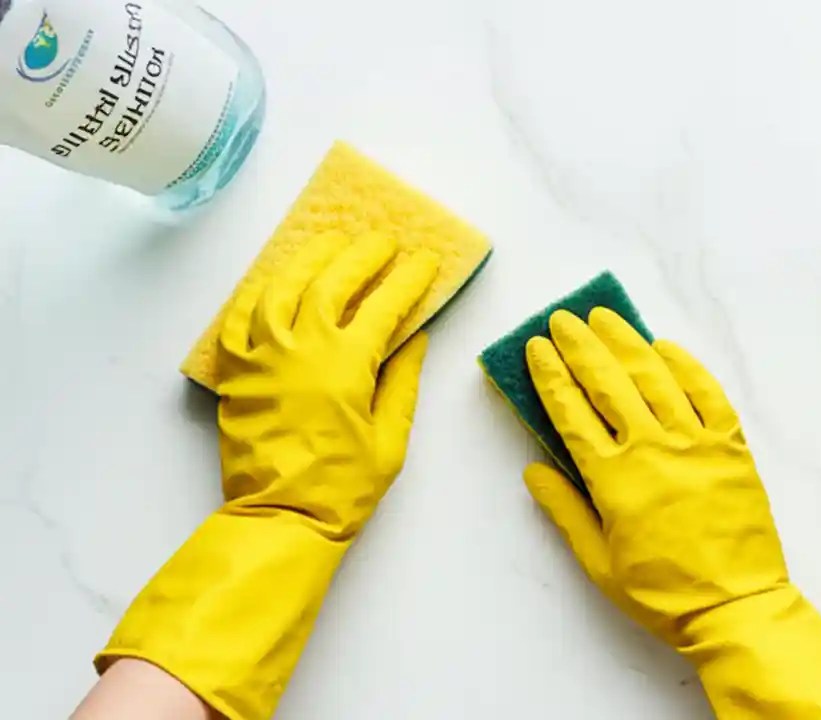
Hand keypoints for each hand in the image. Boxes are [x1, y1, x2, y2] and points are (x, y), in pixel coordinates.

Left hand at [216, 230, 436, 536]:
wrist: (281, 517)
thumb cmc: (343, 486)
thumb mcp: (391, 439)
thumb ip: (402, 383)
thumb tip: (415, 339)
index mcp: (347, 365)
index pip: (384, 305)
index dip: (408, 279)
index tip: (424, 260)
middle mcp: (301, 348)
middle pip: (332, 281)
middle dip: (362, 254)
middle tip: (382, 241)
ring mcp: (261, 355)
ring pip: (281, 287)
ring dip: (308, 259)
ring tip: (329, 243)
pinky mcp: (233, 371)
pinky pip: (238, 318)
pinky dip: (256, 293)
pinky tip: (274, 282)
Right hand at [522, 308, 787, 646]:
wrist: (734, 606)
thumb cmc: (661, 593)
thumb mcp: (598, 563)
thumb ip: (565, 511)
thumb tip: (534, 470)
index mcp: (613, 478)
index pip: (572, 411)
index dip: (551, 375)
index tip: (537, 347)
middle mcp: (652, 448)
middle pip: (608, 382)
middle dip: (581, 345)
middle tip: (564, 319)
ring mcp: (696, 442)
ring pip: (655, 376)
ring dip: (626, 342)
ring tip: (605, 317)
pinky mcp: (732, 446)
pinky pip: (708, 393)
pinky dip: (686, 365)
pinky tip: (665, 347)